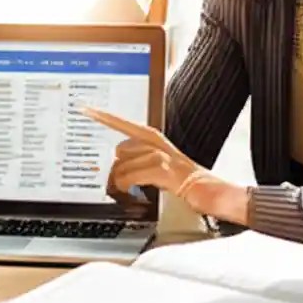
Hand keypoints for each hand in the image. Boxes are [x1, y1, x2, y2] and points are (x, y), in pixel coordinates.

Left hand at [83, 108, 248, 224]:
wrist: (214, 193)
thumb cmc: (190, 184)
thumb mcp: (164, 168)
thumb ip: (144, 162)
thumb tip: (120, 168)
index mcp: (156, 140)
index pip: (126, 124)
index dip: (106, 116)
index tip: (88, 109)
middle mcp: (158, 143)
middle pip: (120, 149)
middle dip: (116, 169)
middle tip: (119, 185)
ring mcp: (161, 155)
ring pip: (123, 164)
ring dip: (120, 181)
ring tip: (126, 192)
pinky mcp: (163, 169)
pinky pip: (131, 175)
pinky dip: (126, 186)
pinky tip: (130, 192)